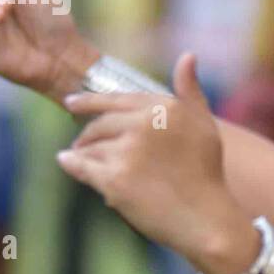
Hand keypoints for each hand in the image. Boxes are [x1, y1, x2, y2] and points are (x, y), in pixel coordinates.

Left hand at [57, 53, 257, 273]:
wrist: (206, 218)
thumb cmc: (206, 173)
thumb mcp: (203, 125)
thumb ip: (190, 91)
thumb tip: (187, 55)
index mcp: (164, 107)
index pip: (116, 99)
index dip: (90, 101)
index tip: (72, 103)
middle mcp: (145, 123)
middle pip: (100, 124)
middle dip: (89, 135)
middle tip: (81, 145)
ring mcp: (128, 151)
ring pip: (90, 147)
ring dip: (84, 154)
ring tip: (84, 162)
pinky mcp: (114, 178)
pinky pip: (82, 167)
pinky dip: (72, 165)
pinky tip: (66, 162)